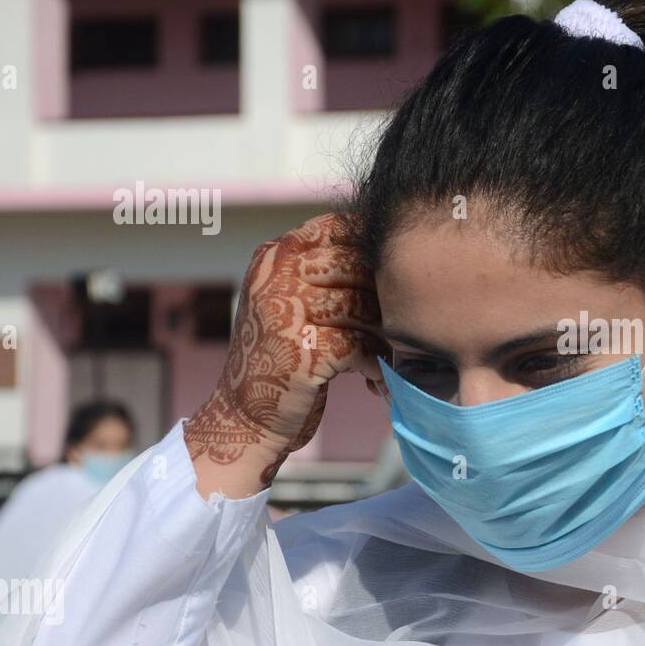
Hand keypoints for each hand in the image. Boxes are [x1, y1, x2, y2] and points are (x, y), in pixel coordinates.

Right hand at [185, 214, 388, 497]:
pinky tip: (374, 381)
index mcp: (274, 256)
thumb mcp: (291, 302)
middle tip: (398, 324)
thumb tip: (391, 249)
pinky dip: (375, 365)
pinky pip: (360, 345)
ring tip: (388, 355)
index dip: (373, 247)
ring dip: (384, 335)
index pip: (337, 226)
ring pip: (361, 305)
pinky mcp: (301, 350)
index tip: (393, 275)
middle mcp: (275, 277)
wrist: (246, 419)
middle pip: (356, 264)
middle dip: (384, 296)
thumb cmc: (283, 359)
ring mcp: (285, 312)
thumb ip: (325, 272)